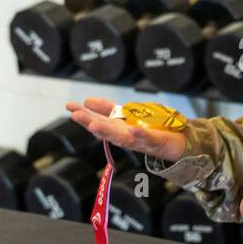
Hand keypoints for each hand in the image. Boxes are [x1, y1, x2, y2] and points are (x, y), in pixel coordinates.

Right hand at [66, 97, 186, 162]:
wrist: (172, 143)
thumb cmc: (146, 130)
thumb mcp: (124, 116)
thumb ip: (106, 109)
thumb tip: (86, 100)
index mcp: (116, 129)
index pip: (97, 120)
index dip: (83, 114)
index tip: (69, 106)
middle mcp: (124, 137)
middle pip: (105, 130)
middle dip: (90, 123)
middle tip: (75, 116)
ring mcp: (138, 141)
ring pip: (121, 137)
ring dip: (107, 132)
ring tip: (94, 125)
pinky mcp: (154, 142)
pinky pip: (146, 138)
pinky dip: (139, 134)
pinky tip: (132, 129)